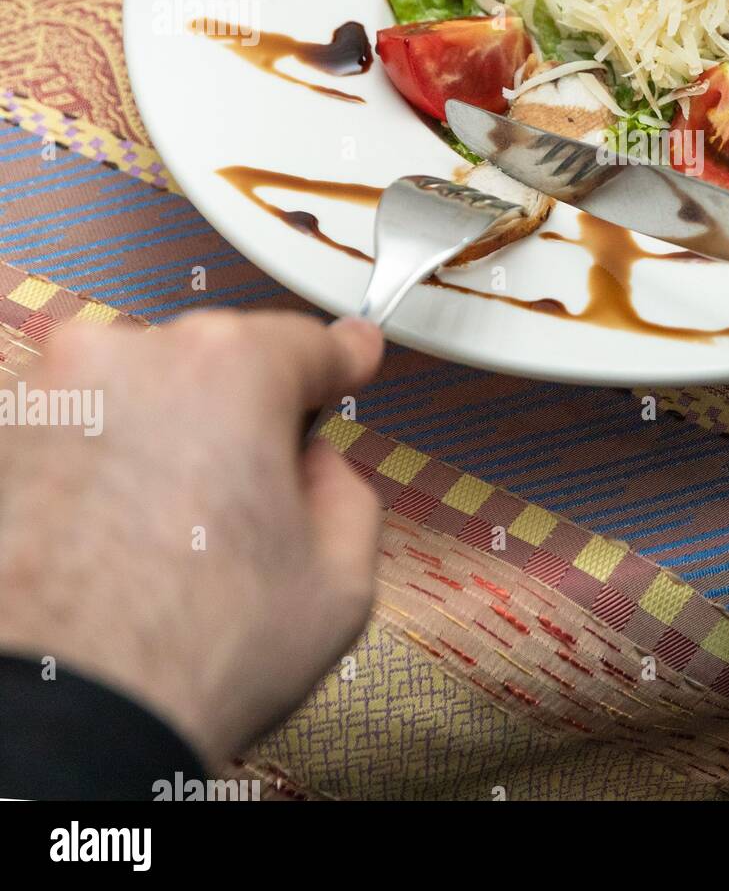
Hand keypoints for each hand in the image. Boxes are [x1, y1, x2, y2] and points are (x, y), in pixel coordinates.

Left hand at [0, 310, 384, 765]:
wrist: (55, 721)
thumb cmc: (182, 657)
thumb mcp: (341, 584)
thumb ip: (347, 491)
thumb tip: (316, 470)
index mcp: (230, 370)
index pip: (305, 343)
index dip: (339, 359)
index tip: (349, 356)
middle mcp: (130, 358)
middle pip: (211, 363)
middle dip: (236, 416)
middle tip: (241, 504)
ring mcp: (45, 395)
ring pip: (133, 395)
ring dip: (156, 441)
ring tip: (159, 538)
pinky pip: (66, 434)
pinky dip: (88, 470)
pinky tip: (104, 541)